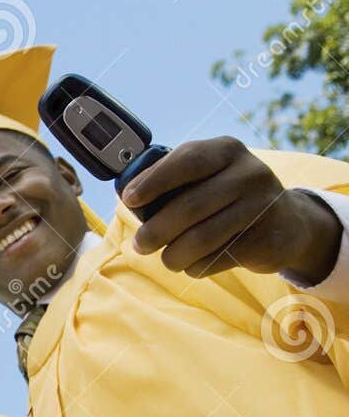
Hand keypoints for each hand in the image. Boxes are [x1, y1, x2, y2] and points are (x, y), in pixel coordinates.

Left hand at [125, 136, 341, 281]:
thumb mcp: (208, 176)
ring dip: (172, 256)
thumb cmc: (227, 197)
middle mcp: (249, 173)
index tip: (129, 200)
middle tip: (140, 245)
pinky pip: (214, 260)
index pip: (188, 160)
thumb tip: (128, 196)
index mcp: (227, 150)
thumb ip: (173, 180)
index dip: (154, 181)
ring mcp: (260, 206)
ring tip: (166, 259)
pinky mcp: (264, 239)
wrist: (287, 223)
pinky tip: (195, 262)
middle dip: (154, 231)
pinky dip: (195, 266)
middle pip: (188, 207)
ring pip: (199, 239)